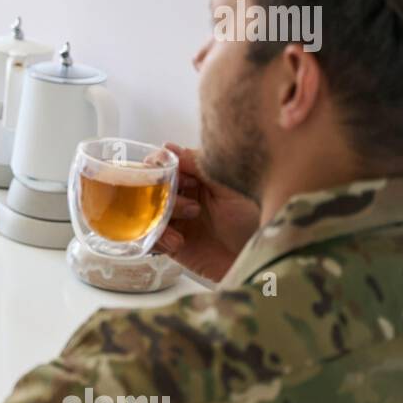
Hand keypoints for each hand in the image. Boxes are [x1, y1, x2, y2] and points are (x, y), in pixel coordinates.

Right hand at [152, 142, 261, 282]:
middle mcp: (179, 195)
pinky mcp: (169, 243)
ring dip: (158, 217)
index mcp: (192, 177)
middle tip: (190, 207)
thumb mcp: (228, 186)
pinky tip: (178, 242)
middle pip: (148, 187)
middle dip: (162, 195)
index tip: (185, 180)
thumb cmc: (252, 218)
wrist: (258, 255)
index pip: (161, 164)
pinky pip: (148, 237)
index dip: (164, 169)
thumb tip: (169, 148)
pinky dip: (158, 239)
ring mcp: (173, 220)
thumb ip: (199, 166)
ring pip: (144, 212)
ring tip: (185, 226)